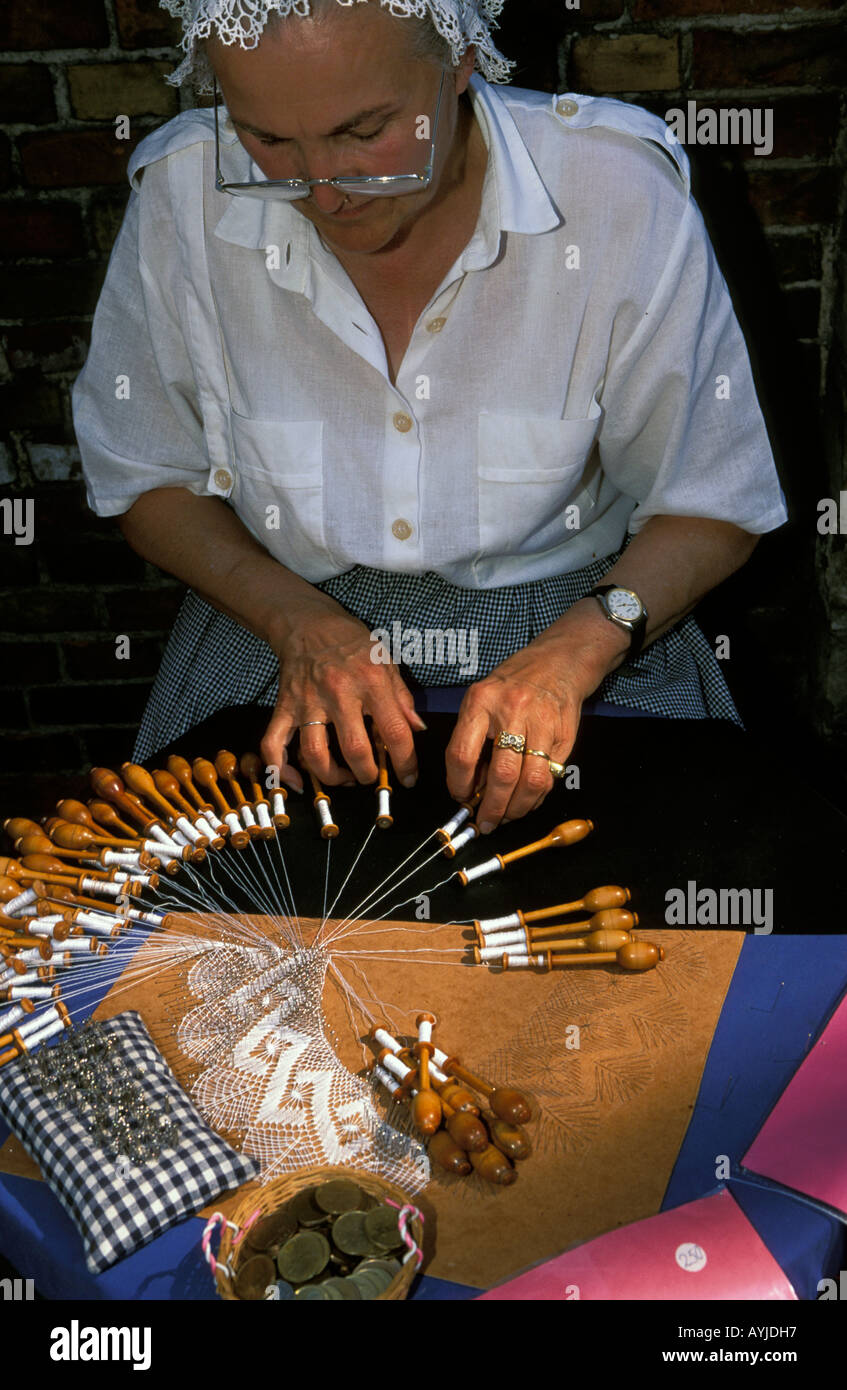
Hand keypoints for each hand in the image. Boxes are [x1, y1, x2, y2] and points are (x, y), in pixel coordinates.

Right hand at [259, 593, 426, 792]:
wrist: (308, 623)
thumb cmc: (352, 642)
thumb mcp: (387, 661)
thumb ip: (403, 697)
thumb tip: (418, 729)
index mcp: (371, 682)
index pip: (395, 732)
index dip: (405, 762)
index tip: (408, 777)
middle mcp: (339, 693)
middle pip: (355, 749)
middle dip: (369, 773)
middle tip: (373, 776)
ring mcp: (308, 702)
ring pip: (315, 754)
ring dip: (333, 777)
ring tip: (346, 778)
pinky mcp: (284, 707)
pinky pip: (274, 744)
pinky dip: (281, 770)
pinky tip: (297, 783)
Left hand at [445, 629, 603, 832]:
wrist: (559, 661)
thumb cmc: (511, 684)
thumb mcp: (481, 699)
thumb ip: (472, 740)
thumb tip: (470, 787)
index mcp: (481, 702)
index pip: (462, 754)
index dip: (459, 784)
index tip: (461, 797)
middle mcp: (512, 711)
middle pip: (502, 774)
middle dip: (492, 807)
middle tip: (486, 822)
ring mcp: (542, 723)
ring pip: (531, 781)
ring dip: (517, 808)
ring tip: (507, 816)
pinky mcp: (564, 735)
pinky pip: (550, 776)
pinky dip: (537, 796)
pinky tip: (526, 801)